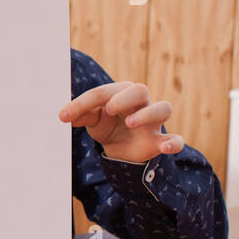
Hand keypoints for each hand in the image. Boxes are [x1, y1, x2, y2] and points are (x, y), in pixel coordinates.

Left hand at [59, 81, 183, 162]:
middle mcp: (140, 104)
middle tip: (109, 110)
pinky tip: (166, 147)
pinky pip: (175, 139)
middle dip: (124, 98)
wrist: (122, 147)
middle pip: (140, 90)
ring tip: (130, 123)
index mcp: (120, 94)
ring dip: (147, 114)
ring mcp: (152, 122)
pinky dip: (173, 143)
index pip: (103, 93)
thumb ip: (81, 116)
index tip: (64, 116)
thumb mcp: (92, 120)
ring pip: (163, 108)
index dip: (83, 103)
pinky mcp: (159, 141)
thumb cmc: (107, 125)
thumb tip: (64, 116)